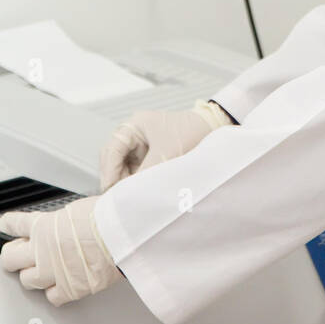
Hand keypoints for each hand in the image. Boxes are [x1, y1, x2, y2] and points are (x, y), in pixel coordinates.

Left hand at [0, 196, 120, 306]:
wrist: (121, 236)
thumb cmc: (108, 217)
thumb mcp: (78, 208)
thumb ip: (63, 220)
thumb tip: (62, 223)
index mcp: (44, 225)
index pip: (15, 224)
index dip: (8, 224)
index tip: (4, 224)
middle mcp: (42, 251)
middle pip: (10, 258)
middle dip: (12, 254)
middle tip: (15, 253)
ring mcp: (53, 272)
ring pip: (26, 280)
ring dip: (31, 274)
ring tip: (37, 271)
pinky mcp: (69, 289)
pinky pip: (52, 297)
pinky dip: (54, 292)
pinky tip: (57, 286)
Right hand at [98, 101, 232, 191]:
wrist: (215, 129)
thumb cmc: (192, 134)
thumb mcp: (166, 155)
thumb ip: (146, 174)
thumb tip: (129, 195)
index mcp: (135, 125)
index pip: (112, 149)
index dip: (109, 171)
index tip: (109, 190)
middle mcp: (134, 133)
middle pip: (112, 158)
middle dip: (114, 177)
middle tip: (117, 198)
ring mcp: (141, 144)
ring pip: (122, 166)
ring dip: (124, 181)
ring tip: (130, 197)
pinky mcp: (149, 155)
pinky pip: (134, 170)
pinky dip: (134, 181)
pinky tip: (139, 192)